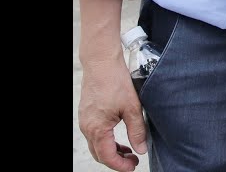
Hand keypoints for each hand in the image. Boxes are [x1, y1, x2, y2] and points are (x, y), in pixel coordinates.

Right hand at [78, 56, 146, 170]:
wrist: (101, 63)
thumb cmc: (115, 82)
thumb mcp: (132, 108)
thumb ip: (137, 131)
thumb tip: (141, 149)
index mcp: (97, 129)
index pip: (107, 157)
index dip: (121, 165)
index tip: (133, 166)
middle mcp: (87, 128)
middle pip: (100, 154)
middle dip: (116, 161)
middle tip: (133, 161)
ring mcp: (84, 121)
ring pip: (96, 145)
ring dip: (111, 151)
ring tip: (129, 151)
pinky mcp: (86, 115)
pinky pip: (94, 135)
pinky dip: (106, 141)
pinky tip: (118, 138)